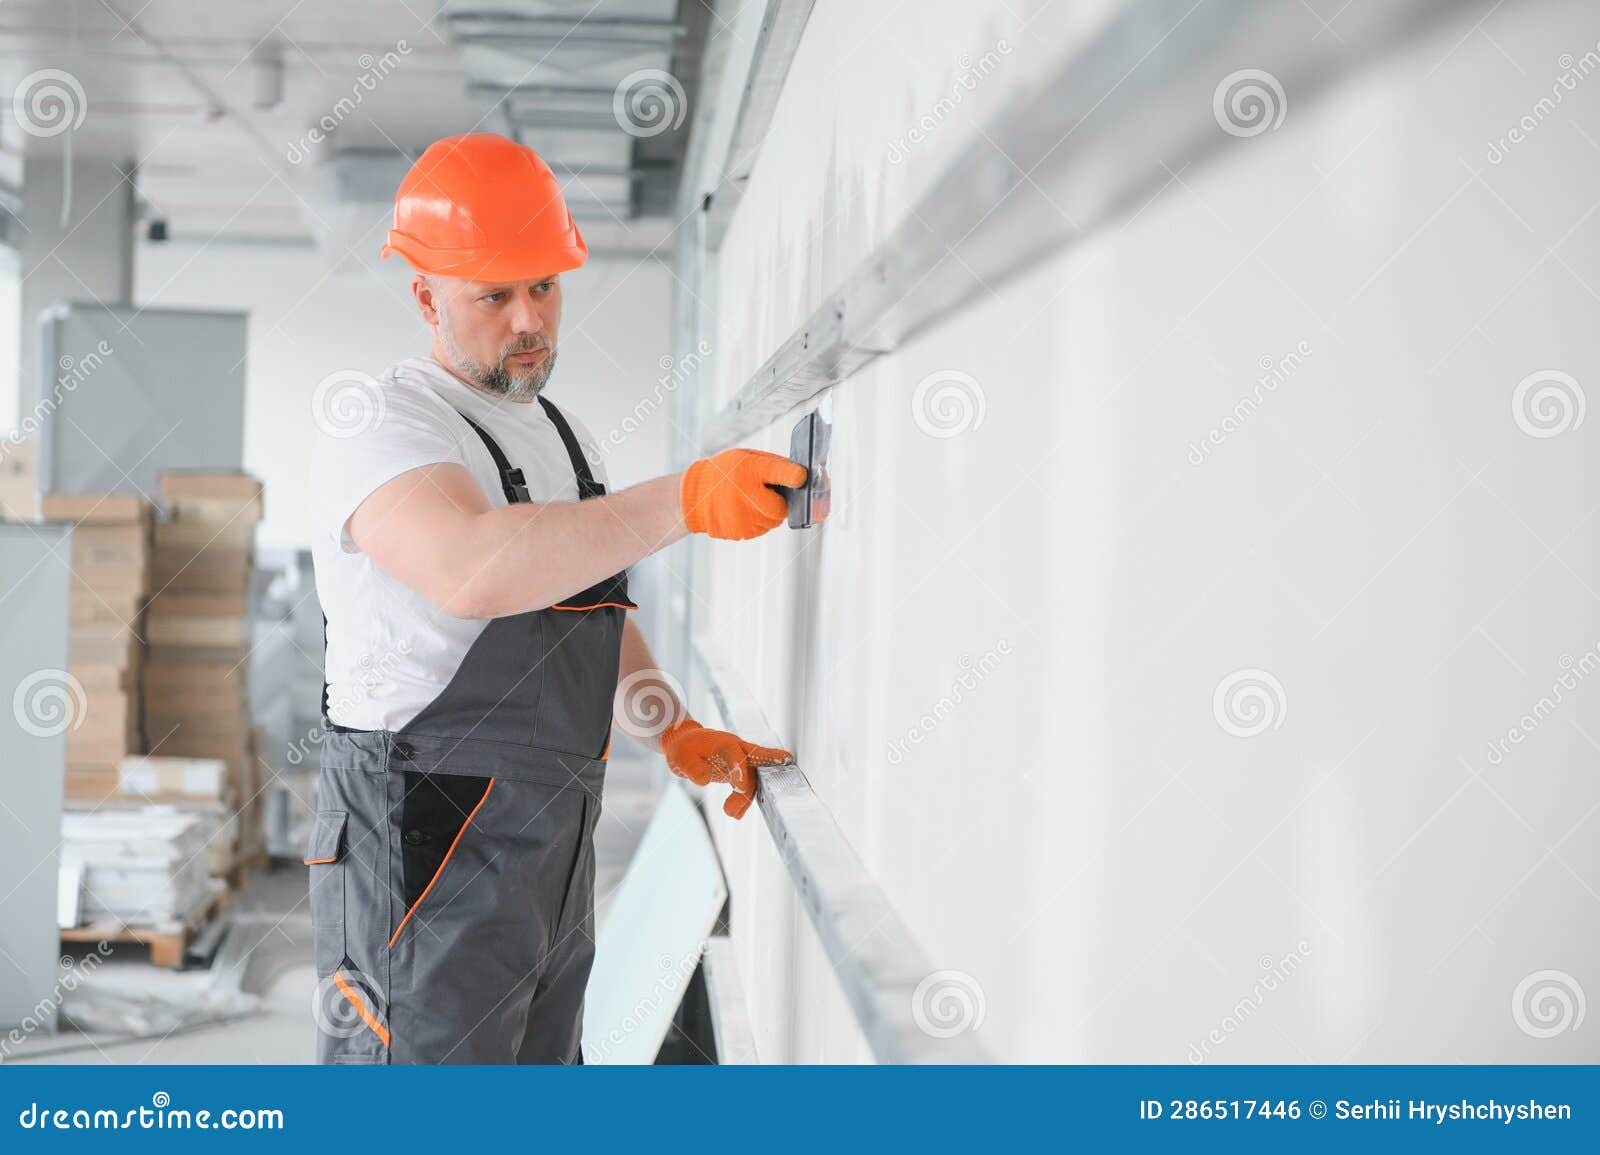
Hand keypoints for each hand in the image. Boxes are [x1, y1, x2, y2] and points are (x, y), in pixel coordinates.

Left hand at [660, 716, 793, 817]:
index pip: (735, 754)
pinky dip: (743, 801)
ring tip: (731, 814)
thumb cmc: (684, 748)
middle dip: (771, 759)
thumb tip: (705, 779)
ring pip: (752, 777)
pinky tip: (736, 815)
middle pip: (757, 755)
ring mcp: (739, 761)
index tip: (740, 788)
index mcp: (723, 742)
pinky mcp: (738, 772)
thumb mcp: (680, 757)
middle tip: (786, 760)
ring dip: (746, 797)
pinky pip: (746, 786)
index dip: (739, 770)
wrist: (686, 745)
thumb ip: (693, 767)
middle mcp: (736, 749)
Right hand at [680, 449, 806, 539]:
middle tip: (767, 494)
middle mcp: (745, 495)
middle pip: (780, 508)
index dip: (793, 476)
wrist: (696, 495)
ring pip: (773, 521)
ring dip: (769, 513)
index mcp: (748, 470)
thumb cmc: (727, 472)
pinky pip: (761, 529)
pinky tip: (744, 510)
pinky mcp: (739, 533)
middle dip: (779, 503)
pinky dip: (758, 521)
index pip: (777, 473)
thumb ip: (774, 466)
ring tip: (751, 501)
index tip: (801, 477)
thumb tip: (801, 477)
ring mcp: (741, 517)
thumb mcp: (747, 458)